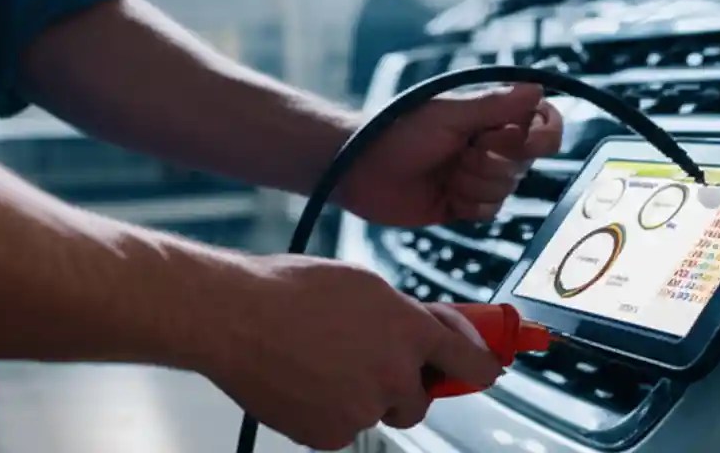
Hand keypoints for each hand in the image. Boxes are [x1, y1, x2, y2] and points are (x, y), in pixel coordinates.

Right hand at [203, 255, 501, 449]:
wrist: (234, 318)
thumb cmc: (289, 290)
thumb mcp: (362, 284)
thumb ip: (403, 313)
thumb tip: (427, 332)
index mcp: (409, 329)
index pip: (470, 360)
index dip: (481, 366)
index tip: (486, 369)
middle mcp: (396, 373)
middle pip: (421, 397)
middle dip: (405, 384)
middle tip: (375, 363)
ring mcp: (364, 409)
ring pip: (376, 411)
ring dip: (362, 394)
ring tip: (321, 361)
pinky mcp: (331, 435)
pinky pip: (342, 428)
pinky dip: (328, 412)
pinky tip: (303, 381)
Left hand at [339, 84, 562, 225]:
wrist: (358, 170)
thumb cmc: (396, 131)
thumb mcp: (447, 115)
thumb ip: (494, 105)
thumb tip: (537, 87)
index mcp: (488, 116)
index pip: (541, 123)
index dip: (542, 136)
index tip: (526, 141)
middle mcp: (488, 145)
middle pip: (524, 163)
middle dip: (491, 163)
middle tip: (458, 153)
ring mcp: (476, 176)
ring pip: (506, 191)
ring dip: (474, 185)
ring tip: (444, 174)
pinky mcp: (463, 205)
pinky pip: (489, 212)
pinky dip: (468, 205)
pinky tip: (444, 195)